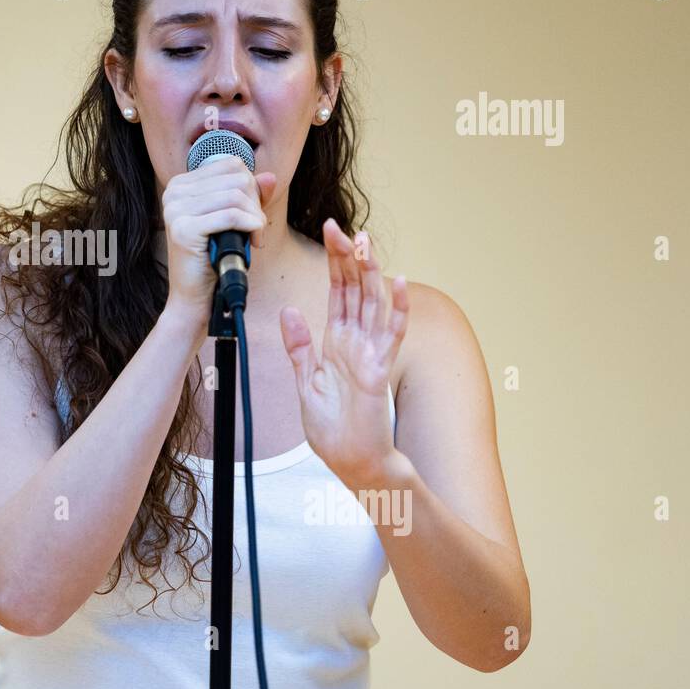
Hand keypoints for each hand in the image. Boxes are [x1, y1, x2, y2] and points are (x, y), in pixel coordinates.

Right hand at [161, 156, 277, 327]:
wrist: (194, 297)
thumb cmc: (214, 258)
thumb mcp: (234, 221)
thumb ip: (250, 196)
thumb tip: (269, 176)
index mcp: (181, 184)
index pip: (231, 165)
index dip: (251, 188)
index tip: (252, 215)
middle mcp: (174, 192)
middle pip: (236, 178)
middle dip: (255, 204)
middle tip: (256, 230)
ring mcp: (175, 209)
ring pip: (236, 196)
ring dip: (255, 218)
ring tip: (254, 239)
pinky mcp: (183, 229)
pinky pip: (231, 216)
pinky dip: (250, 227)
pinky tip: (253, 242)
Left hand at [279, 219, 408, 490]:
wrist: (352, 462)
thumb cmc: (332, 427)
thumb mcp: (305, 382)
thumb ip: (299, 347)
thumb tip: (291, 311)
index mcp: (336, 342)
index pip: (337, 292)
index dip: (334, 262)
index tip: (328, 232)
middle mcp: (356, 342)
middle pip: (354, 290)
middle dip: (346, 257)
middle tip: (338, 226)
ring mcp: (371, 353)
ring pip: (373, 303)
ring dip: (370, 272)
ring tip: (364, 241)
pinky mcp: (379, 370)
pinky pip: (390, 334)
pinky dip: (396, 308)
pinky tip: (398, 281)